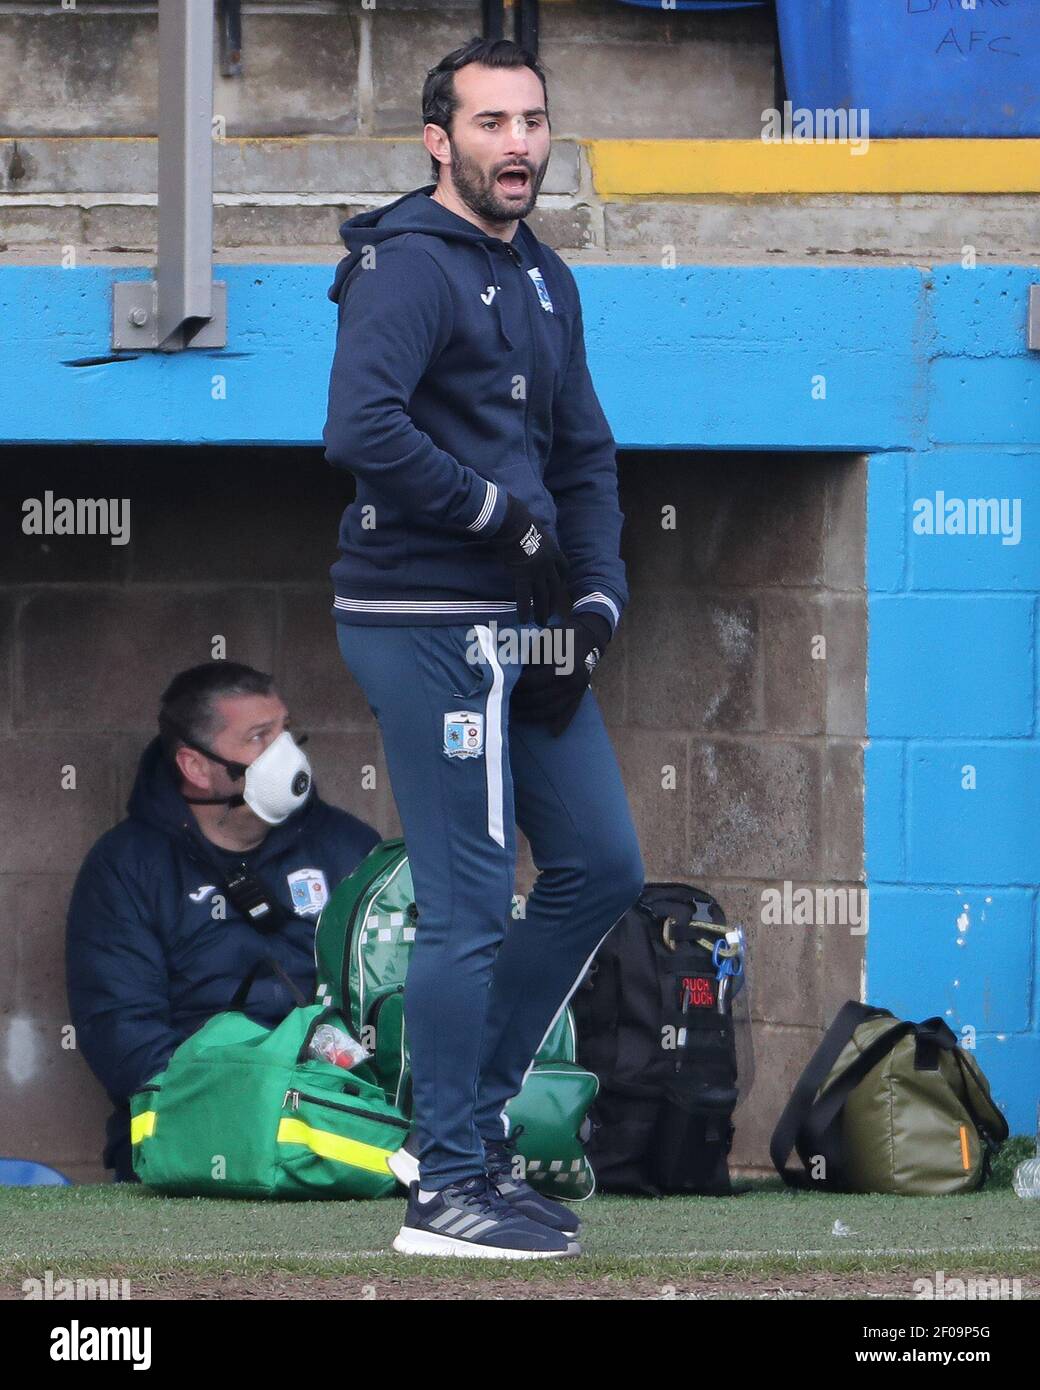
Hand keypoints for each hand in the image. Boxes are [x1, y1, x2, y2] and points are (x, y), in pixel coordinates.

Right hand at [491, 494, 571, 626]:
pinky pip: (525, 596)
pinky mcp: (523, 576)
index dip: (563, 578)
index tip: (561, 585)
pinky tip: (524, 620)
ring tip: (541, 623)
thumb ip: (536, 536)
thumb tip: (529, 532)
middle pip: (554, 587)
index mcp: (553, 551)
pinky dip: (525, 609)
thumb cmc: (520, 520)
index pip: (563, 568)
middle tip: (552, 615)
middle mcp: (548, 564)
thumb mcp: (536, 528)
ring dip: (542, 611)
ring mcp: (537, 572)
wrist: (513, 523)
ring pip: (542, 596)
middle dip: (553, 602)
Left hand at [510, 612, 611, 736]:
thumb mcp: (544, 638)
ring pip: (553, 710)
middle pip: (541, 699)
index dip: (517, 686)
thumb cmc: (563, 635)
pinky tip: (553, 733)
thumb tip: (511, 672)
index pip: (533, 682)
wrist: (588, 637)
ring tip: (516, 715)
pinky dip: (562, 723)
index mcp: (562, 666)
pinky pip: (570, 712)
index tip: (504, 685)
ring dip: (533, 716)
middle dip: (521, 702)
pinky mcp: (581, 695)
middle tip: (504, 701)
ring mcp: (578, 690)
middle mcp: (572, 682)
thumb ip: (529, 656)